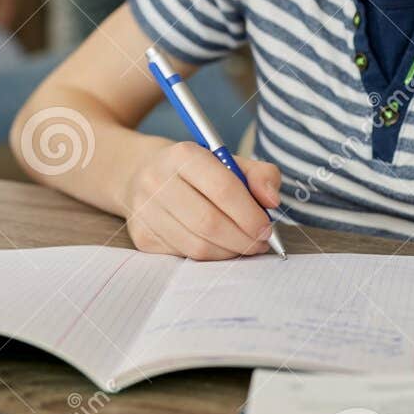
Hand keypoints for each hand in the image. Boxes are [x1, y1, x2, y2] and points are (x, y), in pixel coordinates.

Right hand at [123, 140, 282, 259]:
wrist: (144, 173)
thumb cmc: (198, 171)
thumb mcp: (230, 162)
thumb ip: (260, 176)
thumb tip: (272, 201)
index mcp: (183, 155)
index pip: (223, 189)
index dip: (250, 214)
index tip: (267, 229)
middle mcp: (157, 180)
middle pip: (209, 223)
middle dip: (243, 239)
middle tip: (260, 244)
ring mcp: (145, 210)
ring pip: (197, 246)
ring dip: (228, 252)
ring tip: (243, 246)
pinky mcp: (141, 235)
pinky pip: (184, 256)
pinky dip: (209, 258)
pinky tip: (219, 247)